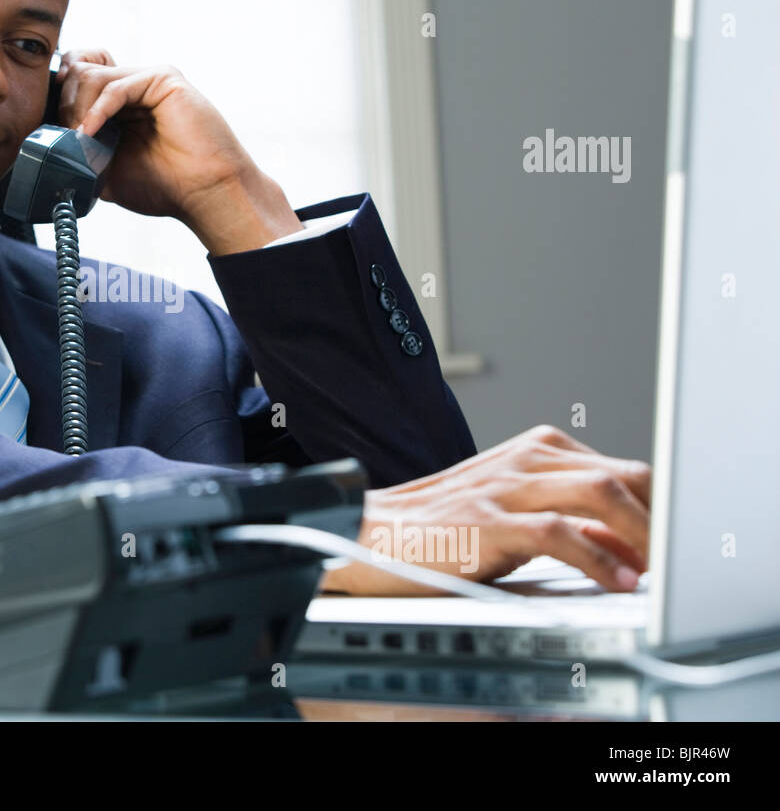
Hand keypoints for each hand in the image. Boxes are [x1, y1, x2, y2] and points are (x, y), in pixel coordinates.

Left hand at [54, 49, 302, 254]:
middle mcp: (134, 85)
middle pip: (78, 70)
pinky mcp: (163, 79)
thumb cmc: (167, 187)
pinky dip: (97, 109)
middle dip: (64, 105)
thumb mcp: (108, 174)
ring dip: (77, 108)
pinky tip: (90, 132)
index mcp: (121, 103)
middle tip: (68, 138)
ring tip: (82, 139)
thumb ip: (81, 156)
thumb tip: (48, 154)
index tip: (53, 128)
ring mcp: (148, 79)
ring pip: (91, 74)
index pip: (76, 76)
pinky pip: (115, 85)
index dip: (59, 97)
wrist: (206, 195)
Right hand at [322, 424, 650, 595]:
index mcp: (533, 452)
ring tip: (654, 570)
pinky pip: (559, 534)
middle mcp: (523, 459)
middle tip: (669, 558)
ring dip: (640, 536)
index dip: (655, 509)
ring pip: (598, 493)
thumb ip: (565, 521)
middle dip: (657, 519)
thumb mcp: (509, 515)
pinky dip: (598, 561)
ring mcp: (502, 486)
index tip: (669, 544)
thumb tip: (625, 543)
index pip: (620, 468)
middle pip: (621, 473)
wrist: (364, 535)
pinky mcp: (484, 519)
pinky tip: (615, 582)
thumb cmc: (435, 530)